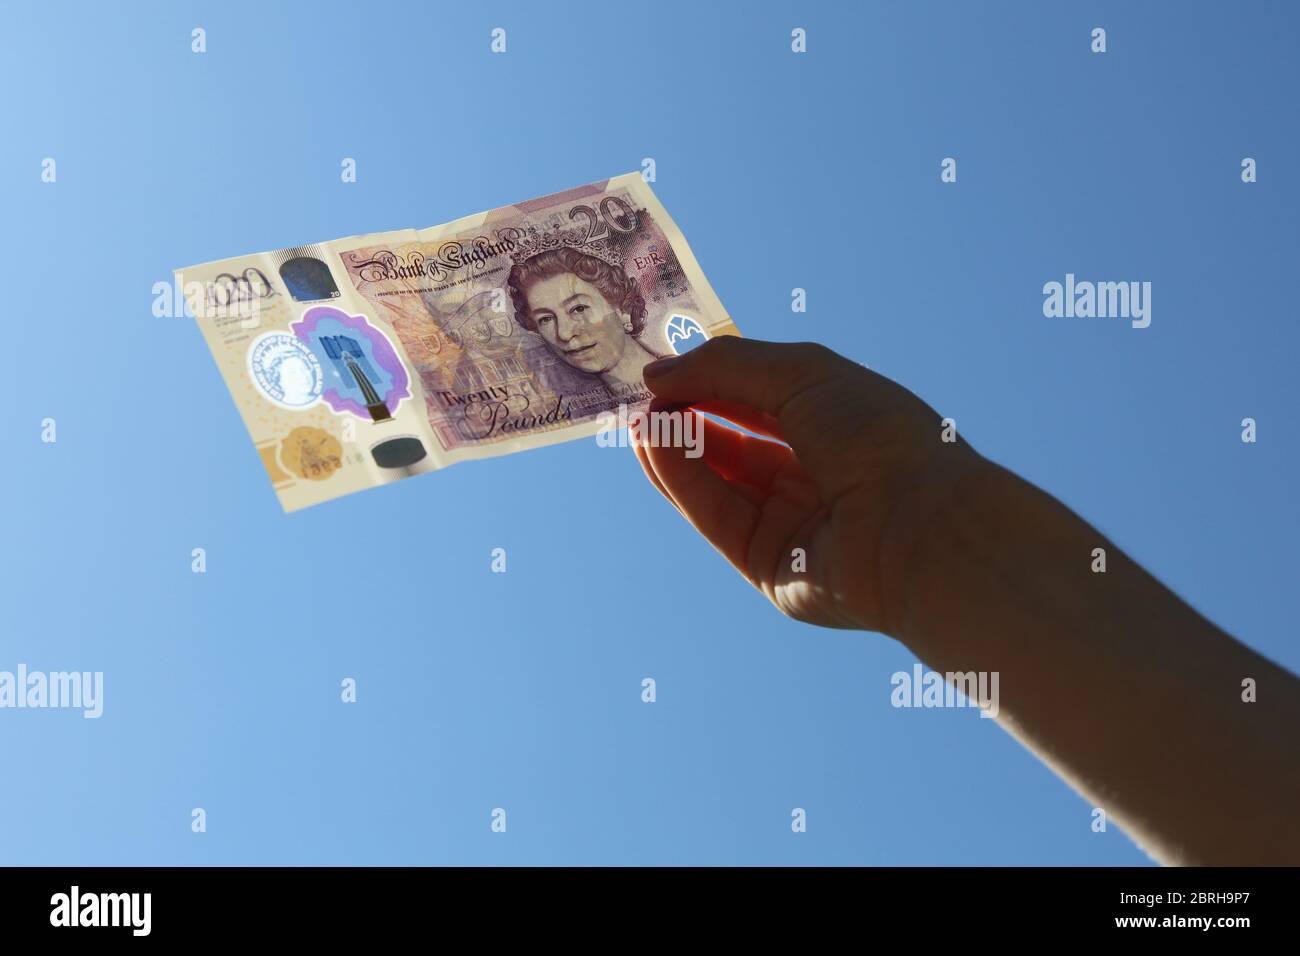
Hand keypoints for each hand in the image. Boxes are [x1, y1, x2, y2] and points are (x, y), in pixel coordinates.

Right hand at [632, 336, 983, 633]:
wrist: (919, 526)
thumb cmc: (879, 436)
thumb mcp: (802, 373)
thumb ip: (726, 366)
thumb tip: (656, 372)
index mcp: (838, 426)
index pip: (761, 400)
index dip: (712, 384)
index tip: (664, 372)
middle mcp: (817, 476)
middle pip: (734, 445)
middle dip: (687, 419)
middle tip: (641, 399)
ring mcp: (794, 525)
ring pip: (718, 485)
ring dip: (676, 450)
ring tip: (638, 422)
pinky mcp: (772, 569)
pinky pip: (718, 520)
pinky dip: (683, 483)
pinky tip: (655, 447)